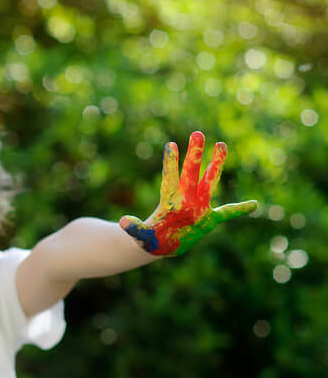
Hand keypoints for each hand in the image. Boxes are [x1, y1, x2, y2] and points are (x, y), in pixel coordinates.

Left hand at [120, 131, 256, 255]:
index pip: (170, 178)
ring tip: (222, 144)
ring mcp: (199, 207)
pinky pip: (227, 213)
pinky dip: (239, 210)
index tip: (170, 144)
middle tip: (197, 133)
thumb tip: (123, 221)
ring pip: (209, 182)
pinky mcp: (209, 220)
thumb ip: (135, 228)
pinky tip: (254, 204)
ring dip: (216, 165)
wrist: (161, 245)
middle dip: (194, 154)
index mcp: (169, 201)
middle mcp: (186, 199)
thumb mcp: (141, 236)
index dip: (170, 163)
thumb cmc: (148, 239)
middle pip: (191, 172)